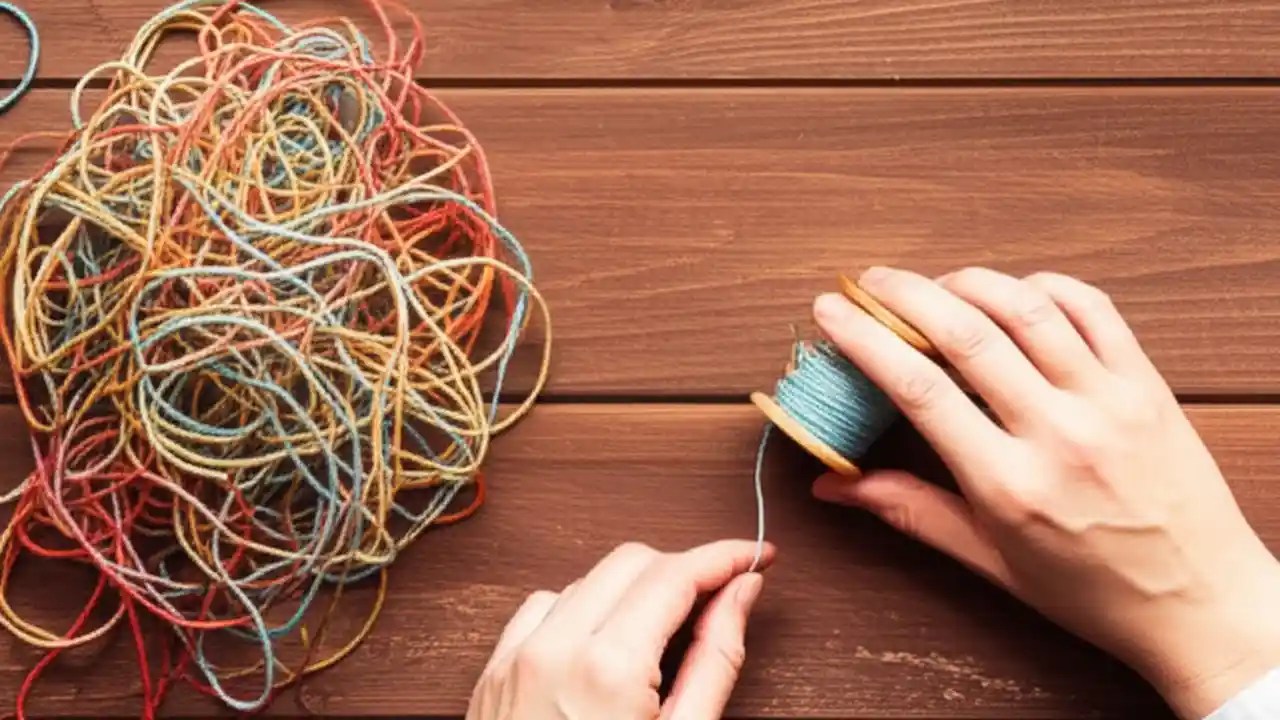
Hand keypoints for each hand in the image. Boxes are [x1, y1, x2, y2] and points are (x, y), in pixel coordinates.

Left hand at [467, 540, 773, 719]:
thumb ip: (717, 660)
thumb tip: (740, 595)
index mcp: (607, 668)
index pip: (677, 573)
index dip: (725, 556)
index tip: (755, 555)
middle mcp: (554, 651)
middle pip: (632, 560)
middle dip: (682, 569)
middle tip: (721, 597)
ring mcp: (515, 660)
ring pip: (586, 577)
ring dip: (630, 589)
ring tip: (663, 632)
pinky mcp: (492, 674)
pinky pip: (540, 608)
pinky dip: (579, 609)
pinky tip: (602, 642)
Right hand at [809, 266, 1279, 719]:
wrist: (1201, 604)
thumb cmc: (1093, 591)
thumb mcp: (991, 561)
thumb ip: (911, 511)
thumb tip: (833, 488)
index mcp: (1009, 486)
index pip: (919, 388)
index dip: (864, 338)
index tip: (832, 310)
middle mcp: (1059, 434)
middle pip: (965, 333)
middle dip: (904, 294)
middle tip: (870, 279)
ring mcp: (1109, 402)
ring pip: (1027, 308)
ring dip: (969, 280)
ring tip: (934, 283)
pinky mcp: (1148, 384)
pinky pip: (1093, 308)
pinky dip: (1043, 286)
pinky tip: (1013, 292)